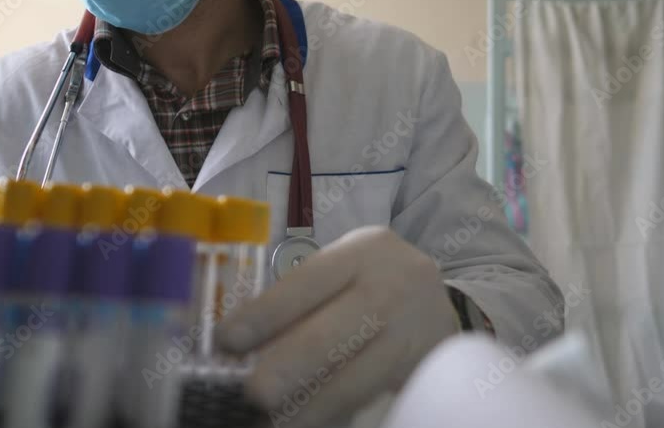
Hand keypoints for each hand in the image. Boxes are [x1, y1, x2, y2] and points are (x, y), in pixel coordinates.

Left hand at [216, 225, 458, 426]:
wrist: (437, 299)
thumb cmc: (368, 281)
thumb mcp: (341, 270)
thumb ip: (299, 298)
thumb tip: (239, 345)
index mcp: (362, 252)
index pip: (307, 283)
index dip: (265, 314)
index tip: (226, 340)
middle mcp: (394, 286)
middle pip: (335, 332)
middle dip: (288, 366)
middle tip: (253, 393)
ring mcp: (416, 331)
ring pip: (358, 375)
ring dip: (311, 405)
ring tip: (275, 422)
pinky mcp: (425, 368)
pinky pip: (375, 395)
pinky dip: (337, 411)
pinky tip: (311, 421)